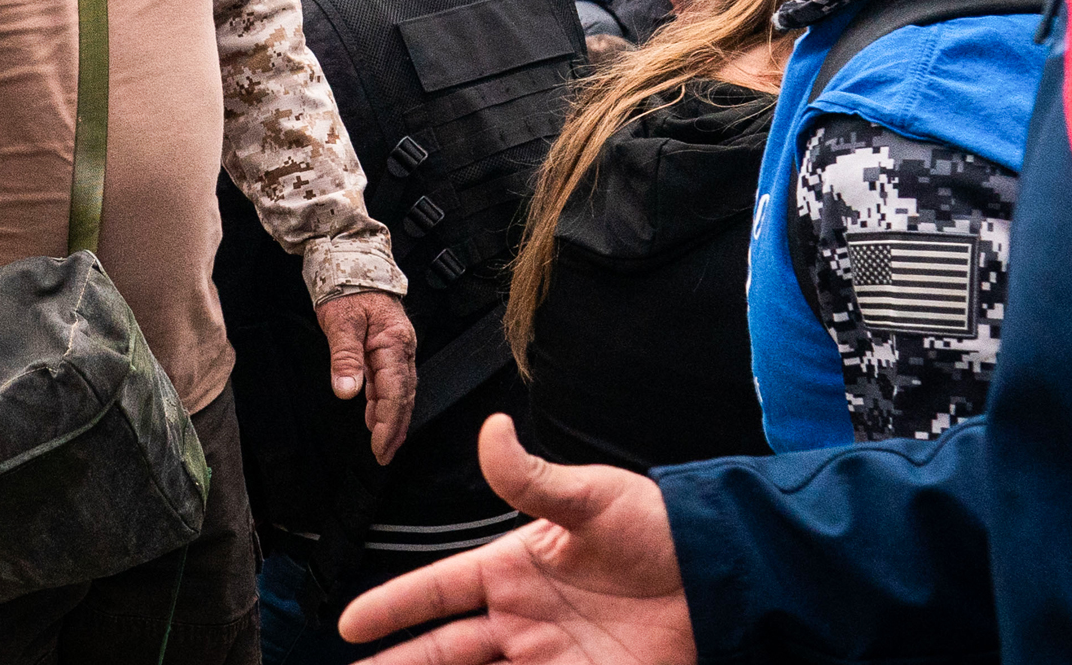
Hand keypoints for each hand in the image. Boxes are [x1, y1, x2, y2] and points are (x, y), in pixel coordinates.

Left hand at [314, 290, 416, 463]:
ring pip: (399, 390)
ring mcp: (396, 347)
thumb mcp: (340, 320)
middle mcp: (401, 347)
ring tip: (383, 442)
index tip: (380, 448)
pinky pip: (390, 379)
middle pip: (403, 396)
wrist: (352, 258)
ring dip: (391, 417)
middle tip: (385, 454)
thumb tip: (348, 392)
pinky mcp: (386, 345)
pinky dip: (384, 400)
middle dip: (395, 428)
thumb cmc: (347, 285)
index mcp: (394, 342)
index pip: (394, 393)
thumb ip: (345, 357)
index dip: (388, 424)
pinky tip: (374, 414)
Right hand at [339, 415, 692, 663]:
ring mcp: (550, 657)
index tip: (352, 624)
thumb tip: (490, 430)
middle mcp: (523, 618)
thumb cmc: (657, 527)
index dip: (395, 606)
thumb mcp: (590, 496)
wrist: (720, 575)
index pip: (438, 589)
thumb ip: (532, 477)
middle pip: (446, 649)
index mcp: (514, 568)